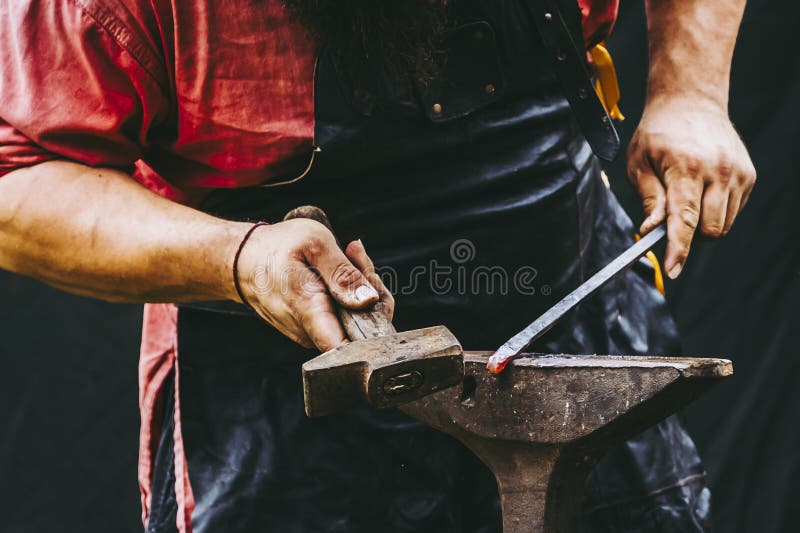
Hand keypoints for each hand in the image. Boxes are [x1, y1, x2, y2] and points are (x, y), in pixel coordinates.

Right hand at [235, 219, 393, 350]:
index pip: (348, 349)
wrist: (243, 261)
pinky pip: (341, 318)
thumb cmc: (276, 248)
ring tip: (346, 256)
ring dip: (360, 290)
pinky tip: (338, 271)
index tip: (376, 298)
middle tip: (356, 256)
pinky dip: (348, 294)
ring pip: (353, 321)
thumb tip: (369, 300)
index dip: (375, 332)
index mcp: (311, 311)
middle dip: (372, 292)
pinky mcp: (313, 330)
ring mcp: (310, 334)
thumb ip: (343, 274)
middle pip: (361, 328)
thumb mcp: (314, 245)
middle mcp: (310, 331)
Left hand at [626, 97, 755, 277]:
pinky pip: (733, 211)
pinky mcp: (748, 175)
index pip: (684, 219)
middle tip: (670, 223)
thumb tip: (650, 231)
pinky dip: (716, 212)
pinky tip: (702, 190)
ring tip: (686, 199)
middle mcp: (717, 170)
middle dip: (689, 237)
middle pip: (709, 230)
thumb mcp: (638, 163)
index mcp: (685, 168)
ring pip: (723, 225)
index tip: (672, 270)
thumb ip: (649, 199)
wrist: (691, 101)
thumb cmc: (658, 134)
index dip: (678, 249)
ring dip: (703, 225)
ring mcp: (737, 172)